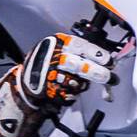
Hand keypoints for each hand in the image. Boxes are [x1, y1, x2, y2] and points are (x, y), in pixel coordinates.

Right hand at [0, 34, 114, 136]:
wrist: (27, 80)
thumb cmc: (50, 64)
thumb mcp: (64, 50)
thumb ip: (83, 54)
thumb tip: (108, 62)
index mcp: (58, 42)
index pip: (81, 46)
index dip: (98, 55)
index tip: (110, 62)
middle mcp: (51, 56)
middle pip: (79, 66)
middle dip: (97, 73)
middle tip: (110, 78)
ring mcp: (47, 73)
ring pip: (74, 82)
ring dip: (81, 86)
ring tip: (77, 83)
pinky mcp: (46, 89)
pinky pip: (67, 94)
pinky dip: (71, 95)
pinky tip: (66, 90)